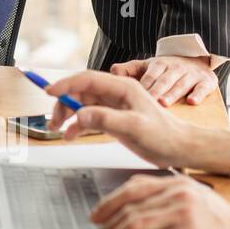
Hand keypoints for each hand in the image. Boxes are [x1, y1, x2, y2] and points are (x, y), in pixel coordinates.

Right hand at [45, 71, 229, 172]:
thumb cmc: (164, 136)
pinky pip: (89, 117)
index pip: (87, 79)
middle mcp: (116, 93)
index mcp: (123, 87)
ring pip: (82, 104)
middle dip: (64, 104)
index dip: (65, 84)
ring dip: (68, 115)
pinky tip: (72, 135)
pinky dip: (77, 125)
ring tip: (59, 130)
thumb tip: (79, 115)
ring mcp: (114, 105)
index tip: (49, 92)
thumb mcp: (134, 127)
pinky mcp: (114, 118)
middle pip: (80, 91)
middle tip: (54, 121)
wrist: (180, 149)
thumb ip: (105, 120)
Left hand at [86, 173, 229, 228]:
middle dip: (105, 228)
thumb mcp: (196, 203)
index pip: (133, 187)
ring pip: (134, 225)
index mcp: (177, 183)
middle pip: (129, 208)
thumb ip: (167, 201)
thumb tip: (130, 215)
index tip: (94, 217)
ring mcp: (183, 212)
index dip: (108, 202)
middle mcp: (178, 193)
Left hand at [111, 54, 217, 105]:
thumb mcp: (148, 66)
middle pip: (164, 80)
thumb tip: (112, 71)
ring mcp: (192, 74)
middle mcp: (176, 67)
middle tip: (147, 102)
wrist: (196, 61)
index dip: (143, 85)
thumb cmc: (165, 70)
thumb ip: (130, 69)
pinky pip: (203, 88)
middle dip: (155, 90)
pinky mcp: (207, 81)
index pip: (149, 75)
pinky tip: (192, 102)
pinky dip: (198, 94)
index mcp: (159, 64)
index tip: (133, 96)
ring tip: (163, 103)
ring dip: (172, 93)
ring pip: (181, 84)